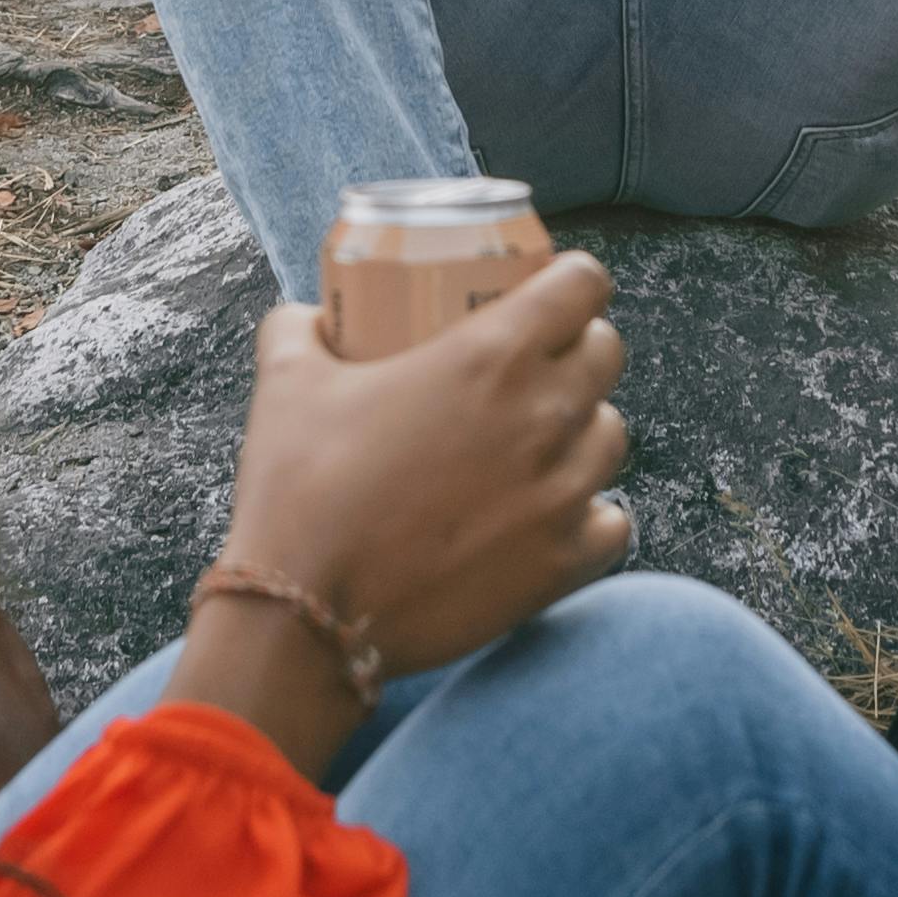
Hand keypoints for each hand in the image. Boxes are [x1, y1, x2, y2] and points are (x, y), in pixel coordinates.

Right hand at [219, 252, 632, 678]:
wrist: (308, 614)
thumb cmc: (300, 489)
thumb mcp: (285, 382)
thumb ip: (298, 328)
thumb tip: (310, 317)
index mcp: (494, 353)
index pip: (583, 284)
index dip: (569, 282)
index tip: (545, 294)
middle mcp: (546, 414)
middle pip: (606, 353)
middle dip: (576, 349)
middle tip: (531, 367)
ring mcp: (565, 493)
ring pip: (612, 435)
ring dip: (582, 430)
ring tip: (533, 445)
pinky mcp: (565, 564)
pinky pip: (612, 522)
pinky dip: (588, 515)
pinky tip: (546, 516)